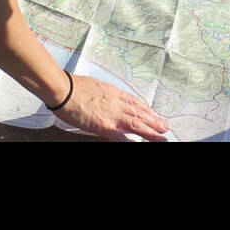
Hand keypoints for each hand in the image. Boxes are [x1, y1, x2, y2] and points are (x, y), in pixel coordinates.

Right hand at [51, 74, 170, 140]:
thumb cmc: (74, 86)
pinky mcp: (104, 126)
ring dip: (151, 131)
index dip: (146, 109)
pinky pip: (121, 136)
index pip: (134, 102)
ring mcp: (112, 115)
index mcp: (113, 93)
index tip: (154, 114)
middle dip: (153, 121)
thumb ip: (105, 94)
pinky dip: (131, 141)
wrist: (64, 90)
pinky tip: (139, 143)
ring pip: (136, 123)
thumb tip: (109, 97)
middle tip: (165, 127)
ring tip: (162, 136)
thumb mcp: (95, 86)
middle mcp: (116, 103)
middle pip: (139, 113)